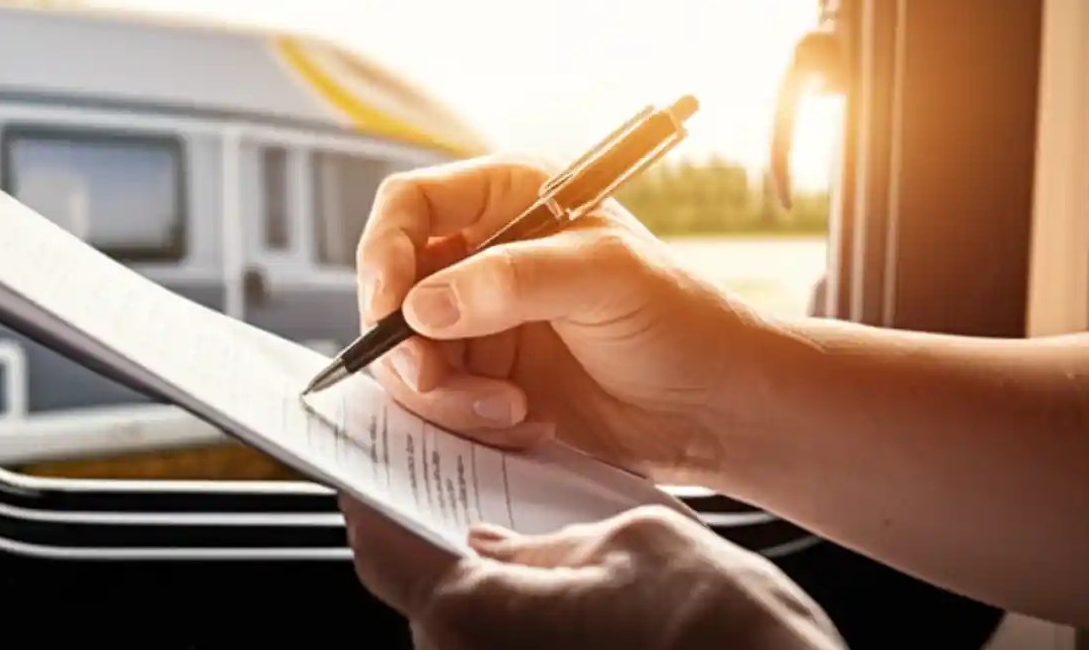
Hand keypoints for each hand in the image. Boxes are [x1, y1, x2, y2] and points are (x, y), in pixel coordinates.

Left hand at [340, 495, 843, 649]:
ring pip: (464, 627)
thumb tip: (497, 548)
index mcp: (475, 618)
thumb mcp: (630, 539)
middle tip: (451, 481)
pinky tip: (549, 585)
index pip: (382, 547)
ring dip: (475, 582)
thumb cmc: (720, 626)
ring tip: (510, 527)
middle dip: (430, 534)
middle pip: (422, 591)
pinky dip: (508, 617)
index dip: (370, 496)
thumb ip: (544, 543)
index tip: (368, 461)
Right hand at [356, 156, 776, 481]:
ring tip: (510, 410)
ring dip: (444, 395)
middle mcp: (481, 258)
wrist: (714, 407)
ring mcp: (478, 323)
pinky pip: (436, 403)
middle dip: (407, 344)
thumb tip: (423, 307)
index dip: (384, 251)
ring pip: (406, 356)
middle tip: (436, 380)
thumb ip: (512, 282)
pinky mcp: (485, 381)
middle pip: (392, 290)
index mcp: (506, 201)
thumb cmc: (677, 319)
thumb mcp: (602, 278)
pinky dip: (467, 421)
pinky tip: (525, 421)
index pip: (408, 206)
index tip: (391, 307)